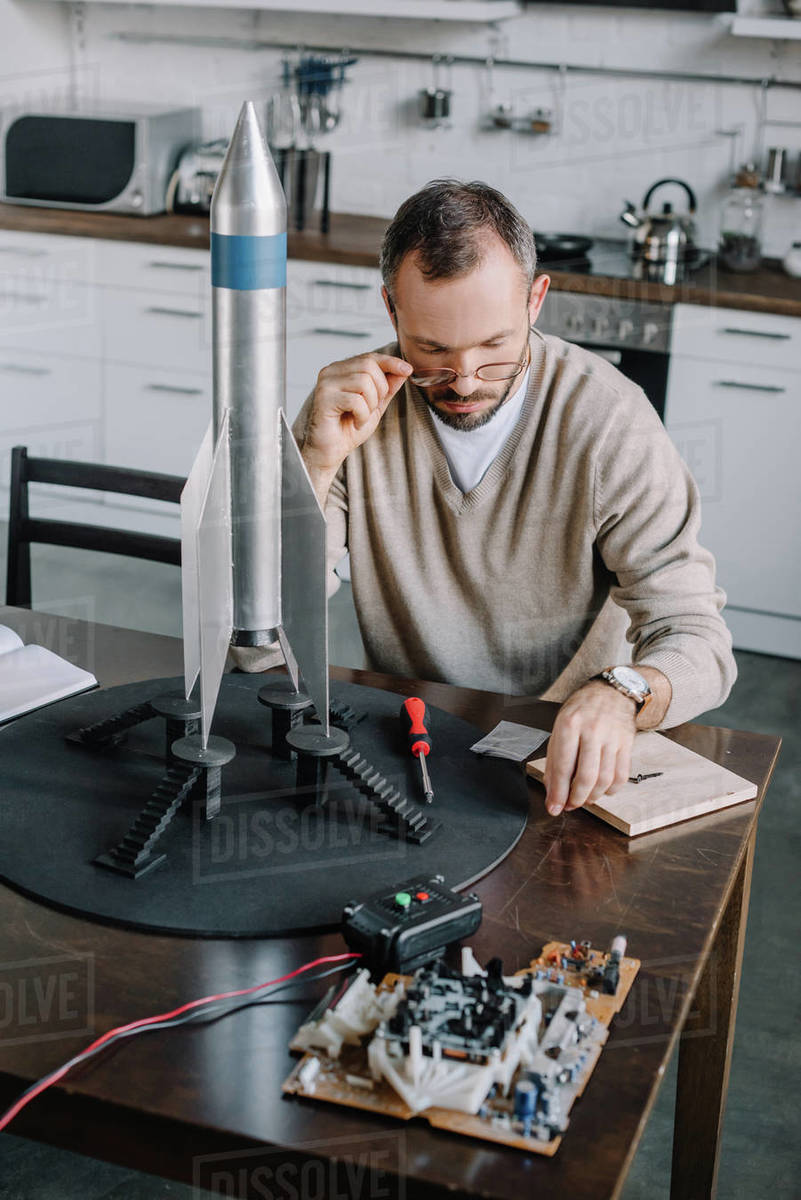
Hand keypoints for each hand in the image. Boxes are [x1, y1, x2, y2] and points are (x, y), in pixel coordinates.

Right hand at [302, 352, 412, 475]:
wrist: (331, 451)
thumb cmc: (348, 428)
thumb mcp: (376, 405)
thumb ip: (388, 387)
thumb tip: (404, 370)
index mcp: (342, 370)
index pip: (369, 357)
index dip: (390, 362)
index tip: (407, 369)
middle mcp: (331, 372)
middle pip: (368, 366)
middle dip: (380, 389)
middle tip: (372, 408)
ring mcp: (326, 384)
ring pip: (363, 381)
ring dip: (370, 404)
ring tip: (361, 416)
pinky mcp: (324, 398)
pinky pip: (355, 400)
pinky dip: (362, 415)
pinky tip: (355, 423)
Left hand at [543, 681, 635, 816]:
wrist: (611, 692)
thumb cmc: (581, 711)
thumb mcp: (559, 728)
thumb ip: (554, 761)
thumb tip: (552, 793)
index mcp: (569, 724)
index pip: (563, 766)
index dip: (558, 792)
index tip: (554, 808)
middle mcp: (592, 730)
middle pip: (586, 777)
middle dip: (576, 799)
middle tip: (570, 806)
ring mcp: (612, 737)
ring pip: (605, 780)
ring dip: (593, 796)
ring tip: (584, 798)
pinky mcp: (627, 743)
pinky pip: (622, 776)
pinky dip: (611, 790)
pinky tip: (602, 789)